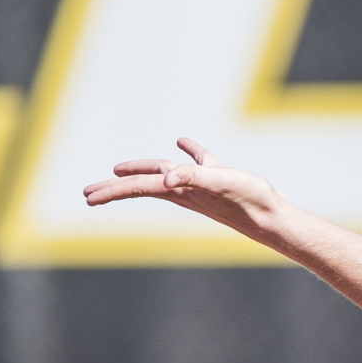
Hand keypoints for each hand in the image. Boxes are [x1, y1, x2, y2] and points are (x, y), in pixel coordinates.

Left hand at [82, 137, 286, 241]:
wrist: (273, 219)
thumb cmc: (248, 201)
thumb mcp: (221, 182)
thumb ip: (194, 176)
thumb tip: (167, 177)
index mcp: (180, 190)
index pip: (139, 188)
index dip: (111, 191)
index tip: (88, 199)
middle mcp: (185, 190)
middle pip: (142, 186)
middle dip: (115, 189)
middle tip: (88, 194)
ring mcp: (201, 186)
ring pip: (164, 174)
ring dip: (143, 170)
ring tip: (119, 170)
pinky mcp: (219, 180)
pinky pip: (197, 163)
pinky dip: (188, 152)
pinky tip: (184, 142)